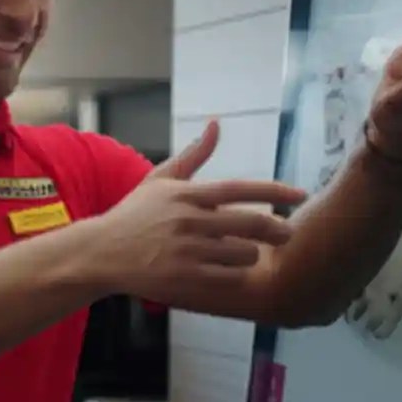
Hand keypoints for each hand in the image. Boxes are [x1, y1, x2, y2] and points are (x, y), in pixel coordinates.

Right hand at [91, 120, 307, 298]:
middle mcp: (189, 220)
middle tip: (287, 234)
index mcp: (186, 194)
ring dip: (251, 254)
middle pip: (253, 224)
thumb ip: (192, 154)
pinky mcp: (184, 278)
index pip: (240, 189)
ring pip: (245, 253)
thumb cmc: (133, 216)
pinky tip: (228, 271)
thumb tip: (216, 123)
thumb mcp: (159, 181)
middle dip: (278, 230)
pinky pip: (230, 277)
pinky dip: (235, 274)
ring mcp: (187, 251)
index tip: (300, 194)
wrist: (101, 253)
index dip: (275, 191)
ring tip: (243, 254)